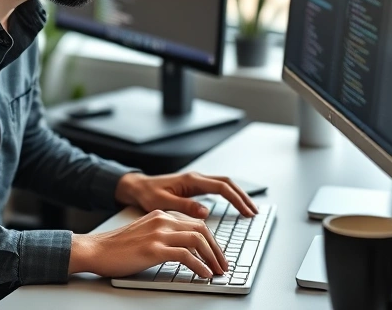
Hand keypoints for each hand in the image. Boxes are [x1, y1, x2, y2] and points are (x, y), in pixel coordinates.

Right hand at [69, 210, 227, 277]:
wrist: (95, 249)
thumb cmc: (117, 247)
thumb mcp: (145, 234)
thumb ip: (164, 236)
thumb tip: (186, 251)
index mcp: (161, 215)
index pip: (196, 223)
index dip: (211, 240)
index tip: (217, 255)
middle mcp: (162, 220)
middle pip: (201, 230)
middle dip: (217, 249)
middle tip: (223, 265)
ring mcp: (158, 234)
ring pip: (197, 240)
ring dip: (212, 258)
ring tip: (217, 271)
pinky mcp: (153, 249)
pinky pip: (185, 256)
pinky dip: (199, 266)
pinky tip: (204, 274)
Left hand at [115, 171, 257, 218]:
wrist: (137, 187)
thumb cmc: (147, 194)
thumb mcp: (163, 203)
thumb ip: (184, 206)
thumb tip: (206, 211)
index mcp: (191, 181)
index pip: (222, 187)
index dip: (237, 200)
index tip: (247, 212)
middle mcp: (196, 178)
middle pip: (228, 183)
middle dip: (243, 196)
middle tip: (254, 212)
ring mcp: (196, 182)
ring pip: (224, 185)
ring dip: (238, 195)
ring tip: (249, 210)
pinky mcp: (194, 187)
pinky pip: (217, 189)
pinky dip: (229, 196)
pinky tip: (234, 206)